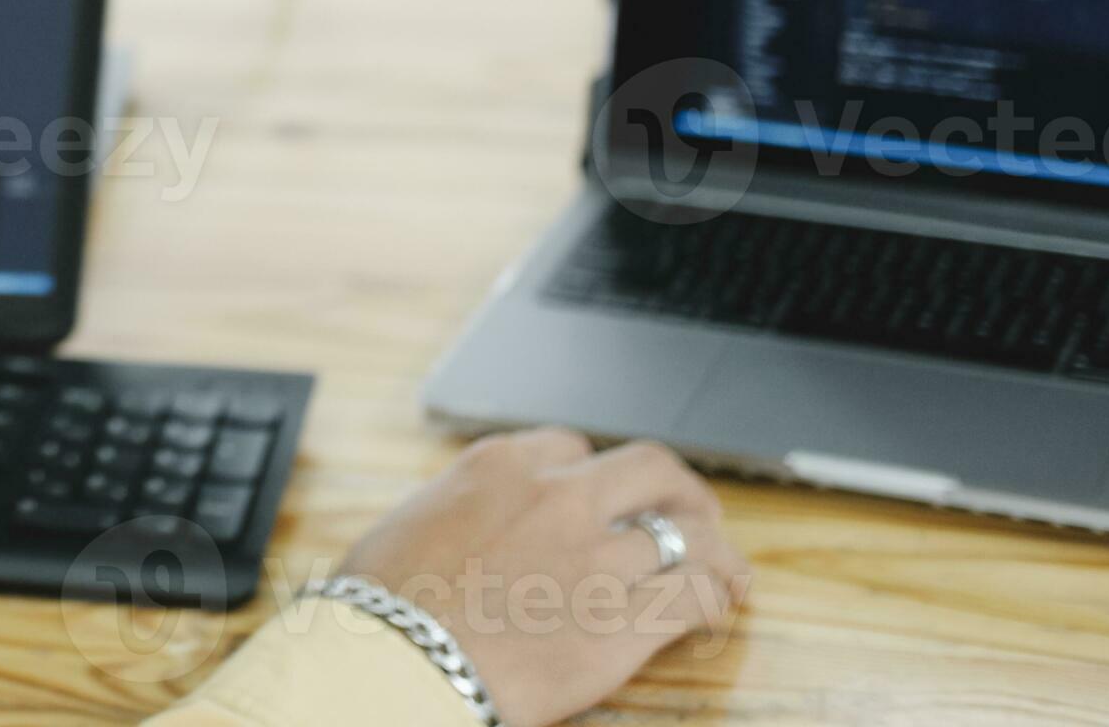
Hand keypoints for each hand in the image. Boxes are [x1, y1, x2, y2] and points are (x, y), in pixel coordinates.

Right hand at [332, 430, 748, 726]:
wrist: (395, 661)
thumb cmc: (381, 604)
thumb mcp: (413, 524)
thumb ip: (461, 511)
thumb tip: (467, 528)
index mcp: (500, 467)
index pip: (573, 448)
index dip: (597, 474)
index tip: (606, 498)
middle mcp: (558, 498)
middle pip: (650, 469)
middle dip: (680, 490)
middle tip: (694, 513)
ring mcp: (596, 557)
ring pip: (689, 534)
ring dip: (713, 550)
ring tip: (726, 570)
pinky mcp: (622, 622)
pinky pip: (696, 594)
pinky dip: (715, 597)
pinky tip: (719, 608)